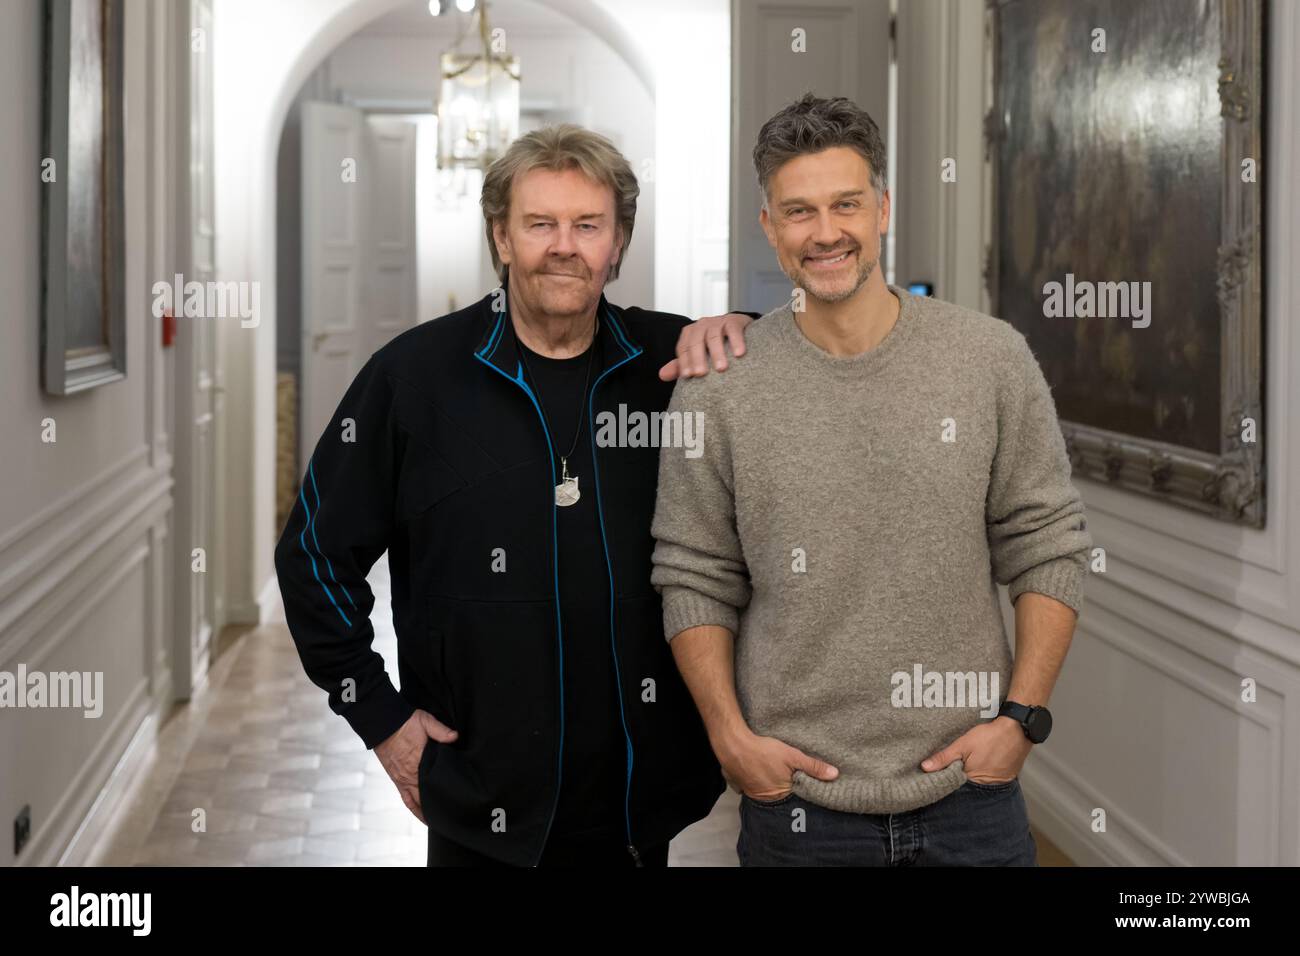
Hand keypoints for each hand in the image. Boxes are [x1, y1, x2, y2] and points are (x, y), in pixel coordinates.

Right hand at [374, 710, 458, 822]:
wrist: (382, 723)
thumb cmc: (404, 722)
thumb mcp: (425, 721)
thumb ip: (441, 731)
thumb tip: (455, 737)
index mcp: (419, 761)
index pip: (434, 782)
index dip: (444, 792)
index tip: (455, 799)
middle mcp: (410, 774)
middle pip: (426, 796)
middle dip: (437, 805)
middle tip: (451, 813)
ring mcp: (402, 778)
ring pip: (416, 801)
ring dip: (426, 810)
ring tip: (439, 819)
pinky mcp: (396, 779)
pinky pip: (405, 798)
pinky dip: (413, 808)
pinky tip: (420, 814)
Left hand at [659, 312, 753, 379]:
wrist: (739, 330)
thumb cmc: (715, 347)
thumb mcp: (697, 356)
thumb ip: (680, 366)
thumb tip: (662, 375)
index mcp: (690, 334)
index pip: (683, 348)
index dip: (684, 362)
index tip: (688, 376)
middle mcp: (702, 325)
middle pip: (696, 341)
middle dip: (697, 358)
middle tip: (701, 374)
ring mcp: (718, 321)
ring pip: (714, 336)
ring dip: (717, 353)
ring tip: (721, 368)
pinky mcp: (734, 320)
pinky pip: (733, 330)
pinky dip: (736, 341)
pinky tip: (739, 354)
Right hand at [717, 728, 837, 801]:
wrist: (733, 744)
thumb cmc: (763, 751)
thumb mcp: (792, 756)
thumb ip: (813, 766)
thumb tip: (834, 775)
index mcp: (781, 794)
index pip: (797, 798)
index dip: (802, 791)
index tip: (806, 784)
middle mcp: (766, 799)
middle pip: (780, 797)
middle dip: (786, 789)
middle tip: (788, 777)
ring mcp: (751, 793)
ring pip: (765, 792)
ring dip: (771, 785)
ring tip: (774, 774)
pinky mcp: (740, 785)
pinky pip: (752, 788)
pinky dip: (756, 782)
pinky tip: (758, 771)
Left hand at [920, 716, 1030, 783]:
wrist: (1018, 730)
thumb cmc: (990, 737)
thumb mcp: (963, 744)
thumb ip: (944, 757)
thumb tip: (925, 768)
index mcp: (972, 780)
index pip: (953, 787)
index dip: (944, 782)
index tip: (933, 778)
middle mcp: (985, 787)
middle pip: (965, 787)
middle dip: (955, 781)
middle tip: (947, 770)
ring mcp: (996, 784)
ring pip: (976, 784)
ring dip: (968, 778)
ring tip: (964, 767)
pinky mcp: (1004, 779)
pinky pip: (988, 780)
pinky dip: (981, 775)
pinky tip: (977, 766)